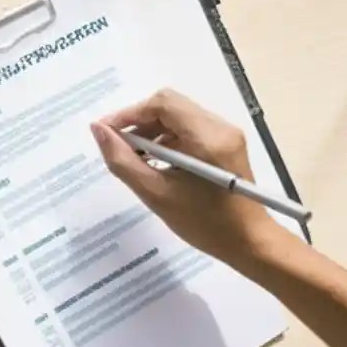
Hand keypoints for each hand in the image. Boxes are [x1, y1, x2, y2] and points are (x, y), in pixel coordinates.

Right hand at [91, 88, 281, 267]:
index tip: (106, 132)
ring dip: (152, 130)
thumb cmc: (203, 223)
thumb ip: (122, 160)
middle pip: (170, 106)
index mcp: (207, 138)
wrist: (248, 242)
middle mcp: (220, 127)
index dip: (129, 113)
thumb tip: (98, 130)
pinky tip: (157, 161)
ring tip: (136, 157)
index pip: (162, 105)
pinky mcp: (226, 143)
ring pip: (178, 116)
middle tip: (119, 145)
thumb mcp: (155, 194)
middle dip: (139, 121)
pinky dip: (167, 138)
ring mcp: (226, 134)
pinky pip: (189, 128)